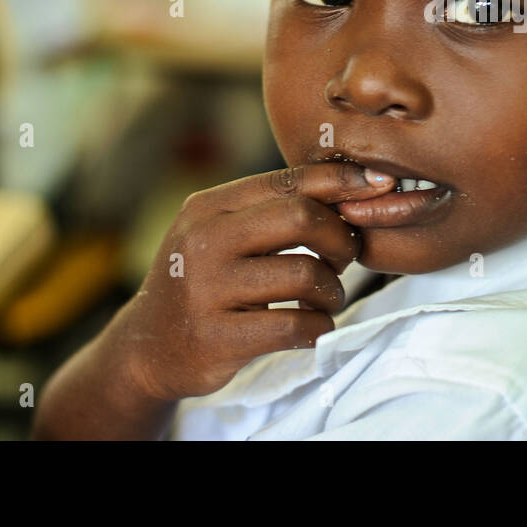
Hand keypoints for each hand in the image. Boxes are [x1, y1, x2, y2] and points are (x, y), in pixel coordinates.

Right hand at [110, 162, 395, 402]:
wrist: (147, 347)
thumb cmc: (205, 281)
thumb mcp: (222, 232)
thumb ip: (273, 209)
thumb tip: (355, 186)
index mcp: (209, 206)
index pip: (288, 180)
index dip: (341, 181)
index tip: (378, 187)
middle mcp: (203, 240)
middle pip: (302, 217)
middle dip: (340, 237)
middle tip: (346, 258)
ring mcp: (206, 290)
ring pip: (303, 274)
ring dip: (332, 289)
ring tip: (327, 297)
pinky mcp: (215, 338)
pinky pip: (293, 326)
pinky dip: (318, 327)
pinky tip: (314, 327)